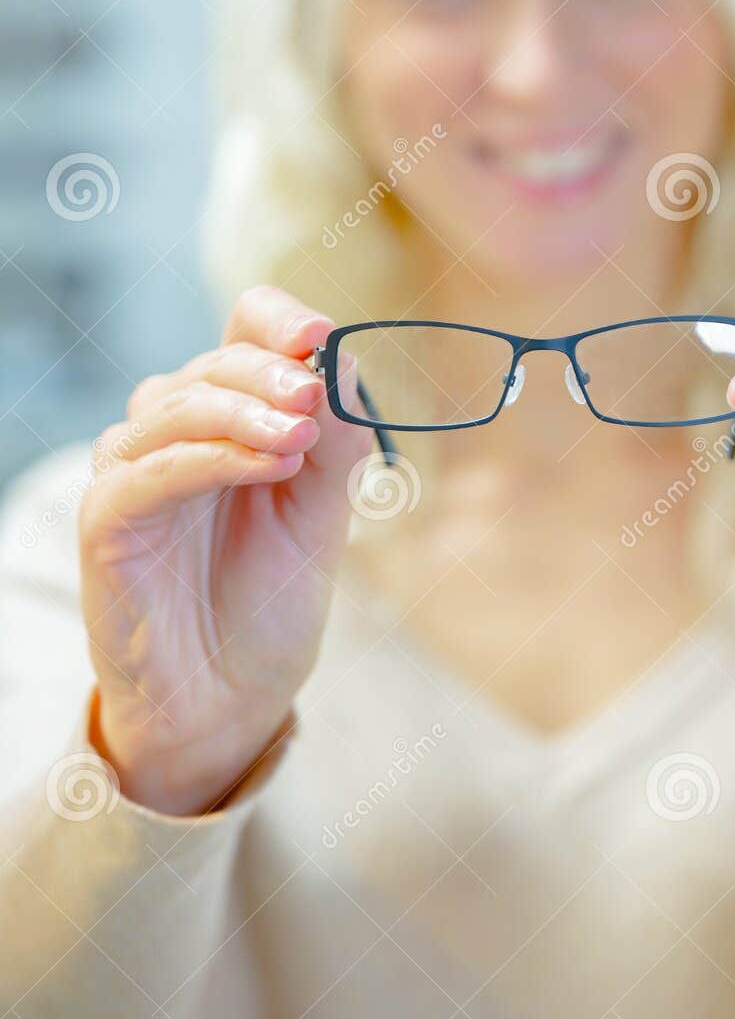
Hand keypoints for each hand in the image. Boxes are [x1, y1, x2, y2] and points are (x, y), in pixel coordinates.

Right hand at [79, 286, 372, 813]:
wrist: (230, 698)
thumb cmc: (269, 601)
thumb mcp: (321, 513)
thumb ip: (335, 441)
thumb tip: (343, 361)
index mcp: (232, 413)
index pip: (243, 327)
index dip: (280, 320)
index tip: (322, 335)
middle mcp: (175, 429)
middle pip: (215, 363)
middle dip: (270, 374)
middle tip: (314, 396)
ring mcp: (134, 470)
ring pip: (177, 405)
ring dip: (244, 412)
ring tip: (299, 438)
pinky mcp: (107, 519)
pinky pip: (150, 469)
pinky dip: (210, 457)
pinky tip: (266, 463)